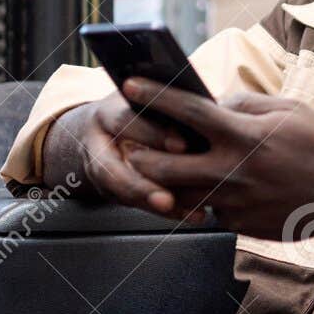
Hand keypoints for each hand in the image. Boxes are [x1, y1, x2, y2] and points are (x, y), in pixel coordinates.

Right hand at [43, 91, 189, 208]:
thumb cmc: (143, 107)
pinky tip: (192, 215)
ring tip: (183, 210)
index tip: (182, 146)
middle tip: (169, 196)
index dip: (153, 134)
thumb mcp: (151, 99)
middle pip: (112, 166)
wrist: (108, 127)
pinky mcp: (112, 191)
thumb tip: (215, 108)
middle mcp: (97, 143)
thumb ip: (172, 106)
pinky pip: (138, 204)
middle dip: (142, 183)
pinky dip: (167, 212)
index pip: (125, 120)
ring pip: (121, 191)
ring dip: (152, 202)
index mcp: (108, 112)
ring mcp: (101, 170)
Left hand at [119, 79, 313, 236]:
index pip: (188, 111)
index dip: (154, 95)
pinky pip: (206, 211)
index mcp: (244, 136)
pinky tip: (207, 189)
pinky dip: (200, 199)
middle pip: (165, 164)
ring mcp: (233, 202)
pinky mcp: (238, 225)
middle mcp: (232, 170)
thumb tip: (213, 104)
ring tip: (160, 168)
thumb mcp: (290, 110)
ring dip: (164, 180)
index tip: (128, 85)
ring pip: (178, 193)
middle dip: (140, 152)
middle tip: (132, 144)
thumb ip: (247, 104)